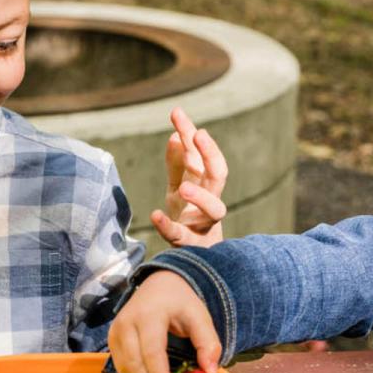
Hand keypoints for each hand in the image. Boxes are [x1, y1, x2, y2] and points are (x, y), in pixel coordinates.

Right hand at [109, 271, 221, 372]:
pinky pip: (121, 366)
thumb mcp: (199, 315)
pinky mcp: (111, 339)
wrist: (156, 283)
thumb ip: (208, 342)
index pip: (152, 351)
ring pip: (125, 367)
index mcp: (149, 315)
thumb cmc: (179, 301)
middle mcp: (127, 322)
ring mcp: (115, 331)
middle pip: (135, 363)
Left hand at [152, 107, 226, 247]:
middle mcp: (210, 201)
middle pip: (218, 175)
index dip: (189, 134)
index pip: (201, 154)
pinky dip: (168, 226)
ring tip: (184, 187)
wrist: (197, 259)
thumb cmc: (190, 217)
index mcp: (205, 184)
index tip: (176, 113)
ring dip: (201, 197)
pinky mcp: (189, 244)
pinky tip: (155, 215)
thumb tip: (173, 136)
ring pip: (214, 209)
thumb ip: (178, 163)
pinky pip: (181, 236)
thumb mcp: (180, 187)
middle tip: (198, 134)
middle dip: (210, 154)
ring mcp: (203, 224)